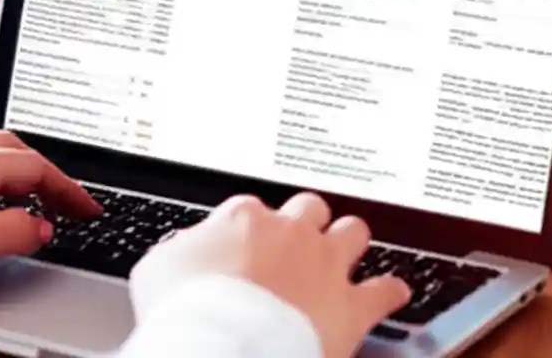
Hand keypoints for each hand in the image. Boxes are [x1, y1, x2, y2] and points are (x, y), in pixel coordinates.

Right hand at [131, 193, 409, 357]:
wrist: (225, 347)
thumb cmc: (188, 311)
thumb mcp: (158, 269)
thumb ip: (181, 250)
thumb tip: (184, 250)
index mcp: (243, 219)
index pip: (251, 208)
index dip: (248, 227)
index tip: (243, 242)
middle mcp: (290, 233)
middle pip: (309, 208)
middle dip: (305, 220)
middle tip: (297, 238)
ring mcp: (325, 266)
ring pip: (353, 232)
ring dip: (349, 241)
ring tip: (346, 250)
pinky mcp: (352, 306)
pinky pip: (386, 290)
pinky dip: (391, 291)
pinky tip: (392, 293)